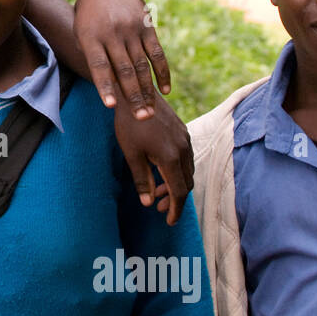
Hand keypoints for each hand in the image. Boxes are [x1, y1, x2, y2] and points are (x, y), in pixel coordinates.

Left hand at [75, 0, 169, 119]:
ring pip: (141, 66)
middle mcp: (112, 33)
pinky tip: (166, 90)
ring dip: (147, 91)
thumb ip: (90, 55)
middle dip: (133, 97)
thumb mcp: (80, 31)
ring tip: (150, 112)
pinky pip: (157, 53)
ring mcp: (131, 30)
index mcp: (90, 36)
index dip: (105, 86)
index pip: (98, 65)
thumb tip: (105, 84)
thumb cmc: (88, 15)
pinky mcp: (146, 27)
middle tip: (141, 119)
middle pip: (124, 70)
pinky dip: (162, 73)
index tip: (111, 106)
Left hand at [113, 96, 193, 225]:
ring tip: (158, 193)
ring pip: (188, 170)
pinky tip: (161, 172)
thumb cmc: (129, 125)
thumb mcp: (131, 155)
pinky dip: (177, 170)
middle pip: (186, 183)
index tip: (170, 222)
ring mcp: (185, 139)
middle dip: (175, 199)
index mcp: (171, 157)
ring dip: (176, 185)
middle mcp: (183, 149)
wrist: (135, 93)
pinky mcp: (183, 131)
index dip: (176, 209)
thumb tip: (148, 203)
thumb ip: (143, 180)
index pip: (179, 191)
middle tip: (160, 209)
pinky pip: (186, 158)